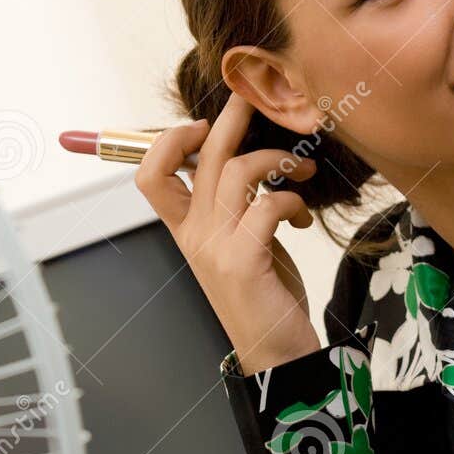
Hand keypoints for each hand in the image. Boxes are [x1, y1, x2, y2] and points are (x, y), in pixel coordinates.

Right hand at [134, 92, 321, 371]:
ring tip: (303, 170)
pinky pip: (267, 203)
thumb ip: (234, 208)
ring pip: (238, 171)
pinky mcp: (244, 260)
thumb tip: (247, 160)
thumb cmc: (263, 295)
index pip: (150, 175)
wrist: (277, 355)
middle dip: (230, 118)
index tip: (202, 125)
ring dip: (278, 161)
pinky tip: (302, 215)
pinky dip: (291, 199)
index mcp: (186, 230)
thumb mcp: (240, 245)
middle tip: (255, 98)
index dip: (169, 141)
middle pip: (200, 157)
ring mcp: (216, 247)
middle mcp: (194, 235)